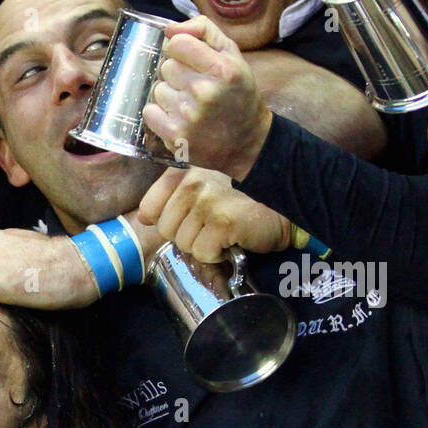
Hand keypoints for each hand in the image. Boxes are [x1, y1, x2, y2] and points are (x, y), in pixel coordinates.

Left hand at [137, 167, 287, 262]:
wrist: (283, 209)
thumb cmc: (244, 201)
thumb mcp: (206, 186)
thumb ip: (174, 195)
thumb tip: (144, 218)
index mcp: (184, 172)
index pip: (148, 207)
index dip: (165, 222)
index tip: (187, 222)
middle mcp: (192, 183)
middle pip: (166, 230)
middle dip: (187, 237)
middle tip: (211, 228)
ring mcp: (207, 202)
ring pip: (183, 244)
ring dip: (203, 246)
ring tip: (223, 232)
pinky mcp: (222, 222)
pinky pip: (203, 253)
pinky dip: (217, 255)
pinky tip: (230, 240)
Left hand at [143, 16, 271, 178]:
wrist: (248, 144)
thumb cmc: (238, 95)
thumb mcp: (233, 55)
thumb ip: (203, 30)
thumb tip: (169, 29)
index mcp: (222, 70)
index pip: (177, 43)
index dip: (182, 51)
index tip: (193, 62)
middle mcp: (205, 92)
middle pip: (166, 67)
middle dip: (178, 75)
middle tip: (197, 88)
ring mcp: (189, 116)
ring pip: (158, 90)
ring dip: (171, 96)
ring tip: (191, 106)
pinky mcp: (176, 136)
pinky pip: (149, 112)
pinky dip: (160, 115)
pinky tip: (180, 119)